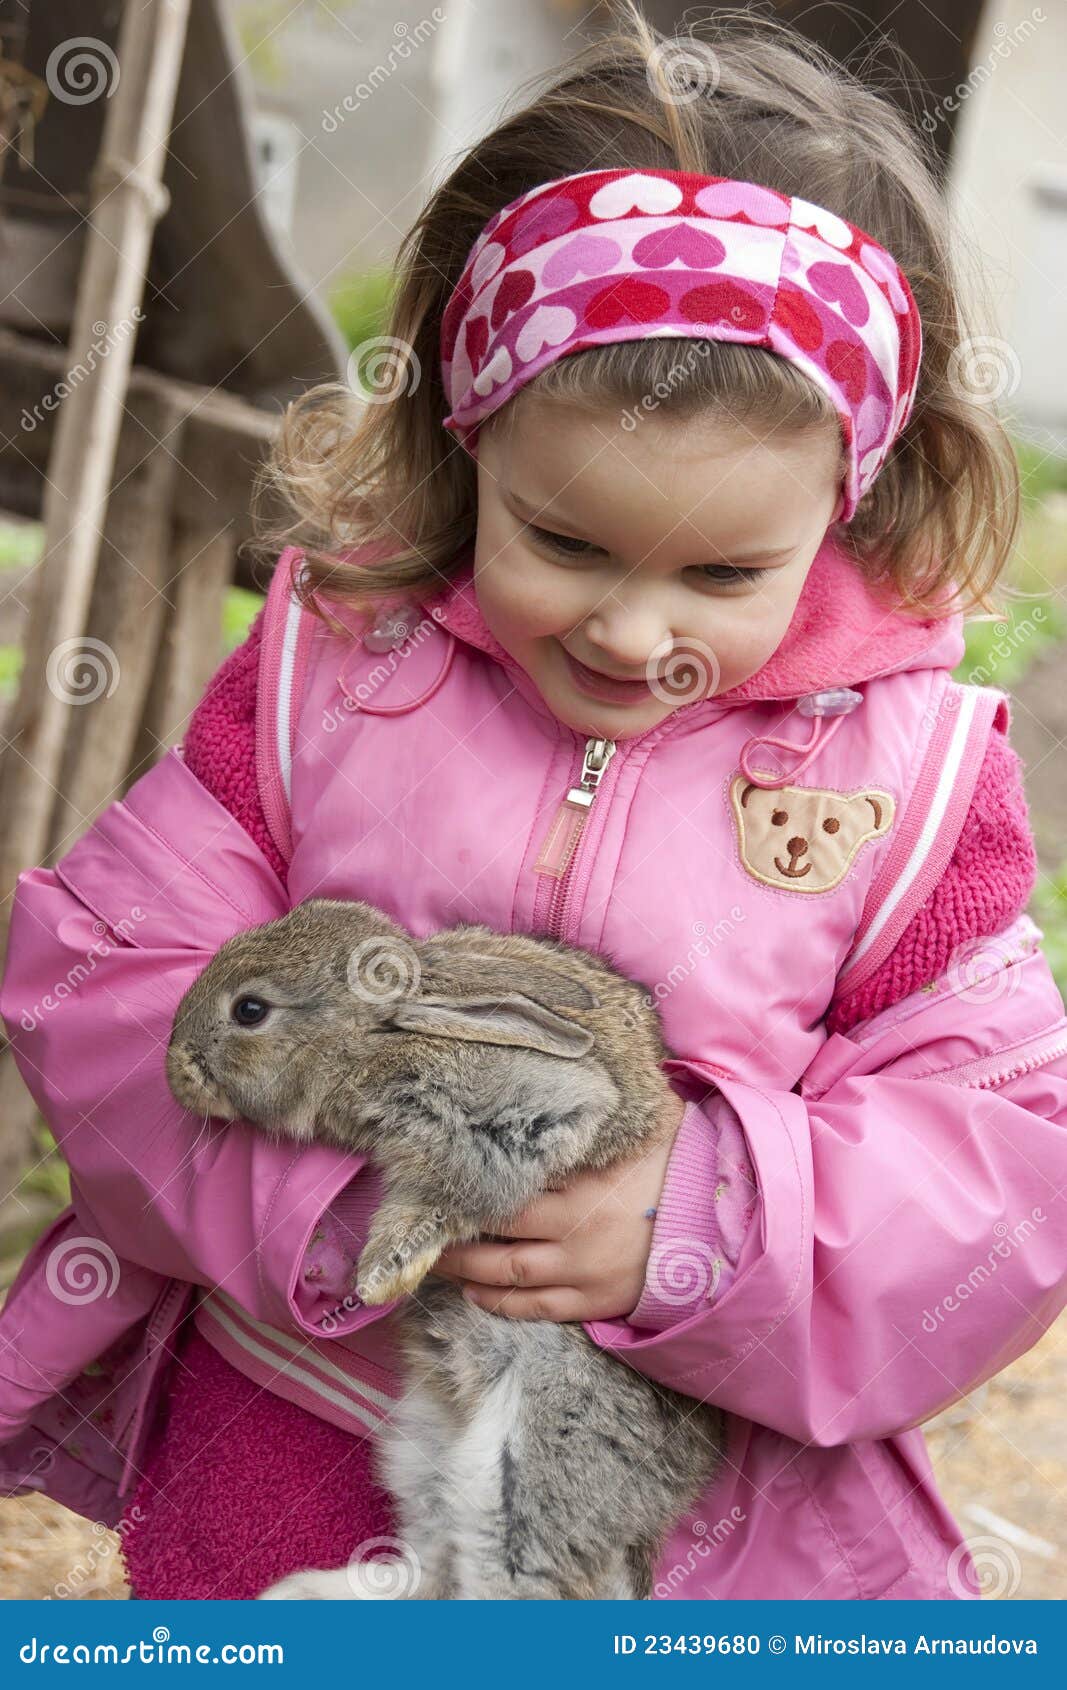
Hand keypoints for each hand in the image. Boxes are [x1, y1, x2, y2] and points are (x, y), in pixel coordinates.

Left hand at [432, 1087, 686, 1321]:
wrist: (725, 1227)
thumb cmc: (679, 1168)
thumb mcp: (644, 1129)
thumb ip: (603, 1111)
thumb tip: (577, 1062)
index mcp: (582, 1185)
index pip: (509, 1186)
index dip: (469, 1187)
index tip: (437, 1180)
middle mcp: (575, 1231)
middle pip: (497, 1236)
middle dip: (455, 1235)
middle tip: (422, 1226)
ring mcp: (583, 1271)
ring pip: (508, 1276)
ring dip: (466, 1272)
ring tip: (436, 1262)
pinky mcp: (595, 1301)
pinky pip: (537, 1310)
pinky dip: (501, 1305)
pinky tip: (475, 1294)